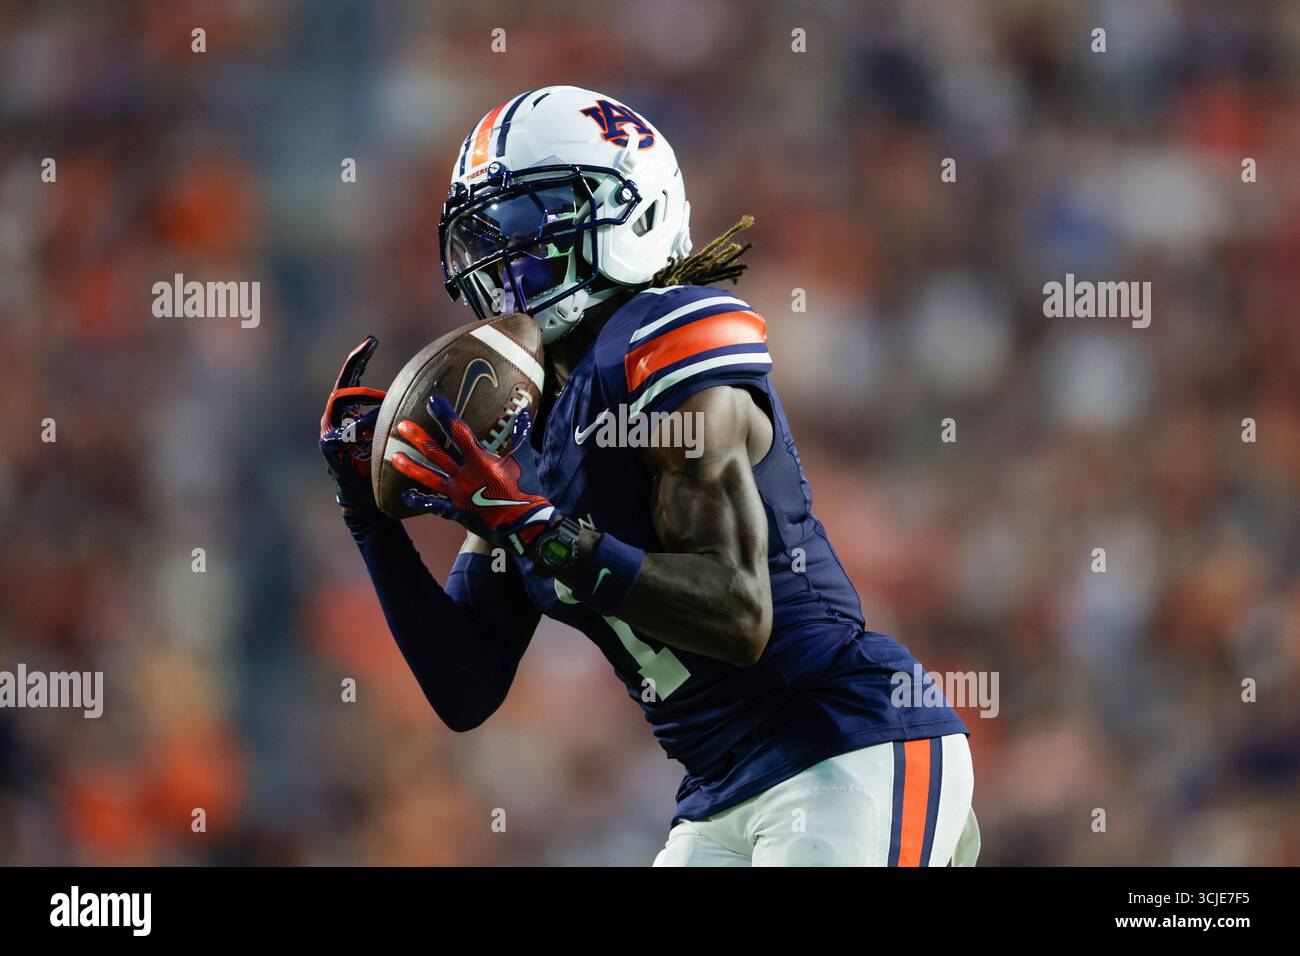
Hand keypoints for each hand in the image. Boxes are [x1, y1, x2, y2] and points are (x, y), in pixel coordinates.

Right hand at [320, 335, 386, 510]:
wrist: (366, 498)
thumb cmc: (381, 465)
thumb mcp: (392, 434)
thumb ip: (399, 414)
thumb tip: (426, 394)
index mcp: (350, 412)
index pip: (351, 378)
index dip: (359, 358)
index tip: (372, 340)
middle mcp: (336, 418)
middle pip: (343, 387)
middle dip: (358, 372)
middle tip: (376, 365)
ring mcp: (329, 431)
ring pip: (341, 405)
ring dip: (365, 405)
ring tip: (385, 412)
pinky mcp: (328, 448)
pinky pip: (340, 434)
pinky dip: (355, 434)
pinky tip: (367, 441)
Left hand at [391, 395, 555, 554]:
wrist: (524, 525)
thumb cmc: (526, 490)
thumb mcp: (524, 459)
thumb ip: (520, 435)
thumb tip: (523, 414)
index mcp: (480, 461)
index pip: (458, 432)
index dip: (445, 415)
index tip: (433, 403)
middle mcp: (464, 476)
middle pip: (435, 453)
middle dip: (417, 438)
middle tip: (401, 426)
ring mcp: (458, 494)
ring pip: (429, 477)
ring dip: (411, 466)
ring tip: (395, 457)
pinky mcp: (457, 511)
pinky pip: (434, 505)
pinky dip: (420, 500)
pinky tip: (407, 495)